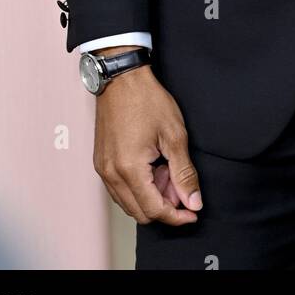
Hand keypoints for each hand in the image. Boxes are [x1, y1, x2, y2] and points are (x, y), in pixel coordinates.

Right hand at [93, 67, 201, 224]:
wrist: (122, 78)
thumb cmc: (148, 100)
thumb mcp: (174, 135)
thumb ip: (184, 173)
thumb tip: (193, 202)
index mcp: (129, 169)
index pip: (154, 210)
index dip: (177, 216)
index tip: (193, 213)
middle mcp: (111, 174)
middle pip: (140, 212)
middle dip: (165, 206)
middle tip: (181, 186)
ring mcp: (103, 169)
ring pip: (129, 203)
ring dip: (151, 197)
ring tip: (168, 172)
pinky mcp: (101, 163)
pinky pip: (120, 190)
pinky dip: (138, 188)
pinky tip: (153, 168)